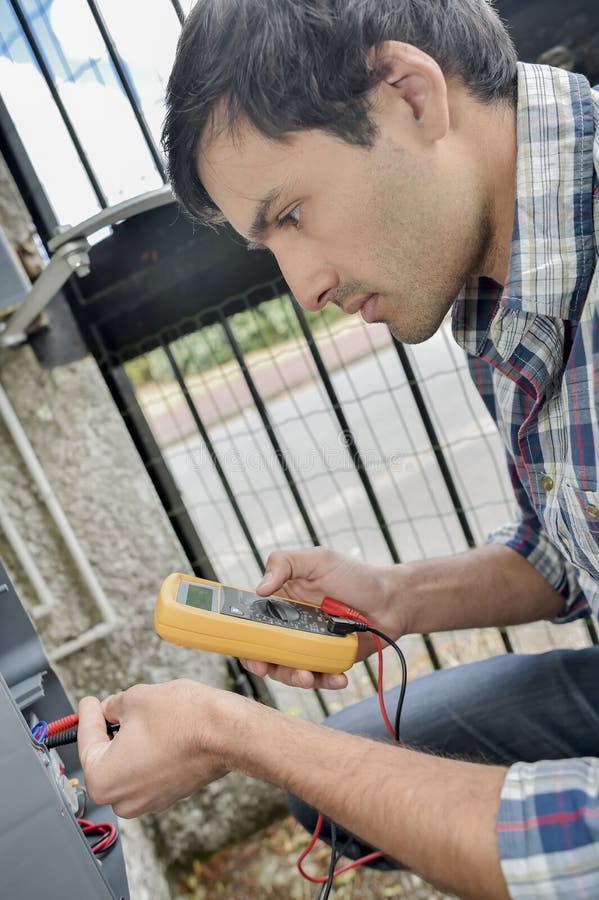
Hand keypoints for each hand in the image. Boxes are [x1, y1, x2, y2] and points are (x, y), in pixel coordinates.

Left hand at [77, 680, 240, 817]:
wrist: (226, 733)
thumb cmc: (183, 720)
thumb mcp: (135, 698)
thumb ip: (113, 705)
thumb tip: (110, 708)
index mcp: (104, 779)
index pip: (86, 741)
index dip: (87, 715)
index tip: (88, 703)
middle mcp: (124, 799)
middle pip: (106, 758)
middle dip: (109, 731)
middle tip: (111, 707)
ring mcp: (150, 801)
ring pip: (129, 765)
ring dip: (130, 742)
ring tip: (141, 715)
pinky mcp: (171, 794)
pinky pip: (149, 771)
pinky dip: (149, 752)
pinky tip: (160, 730)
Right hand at [240, 546, 399, 689]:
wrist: (393, 600)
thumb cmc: (355, 576)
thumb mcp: (318, 559)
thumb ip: (285, 563)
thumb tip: (259, 588)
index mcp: (282, 602)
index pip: (254, 622)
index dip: (244, 637)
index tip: (245, 648)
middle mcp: (292, 626)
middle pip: (267, 652)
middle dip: (265, 665)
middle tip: (267, 669)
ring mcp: (310, 646)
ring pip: (290, 670)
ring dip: (294, 678)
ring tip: (308, 677)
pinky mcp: (329, 661)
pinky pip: (320, 677)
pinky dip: (326, 681)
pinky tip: (338, 679)